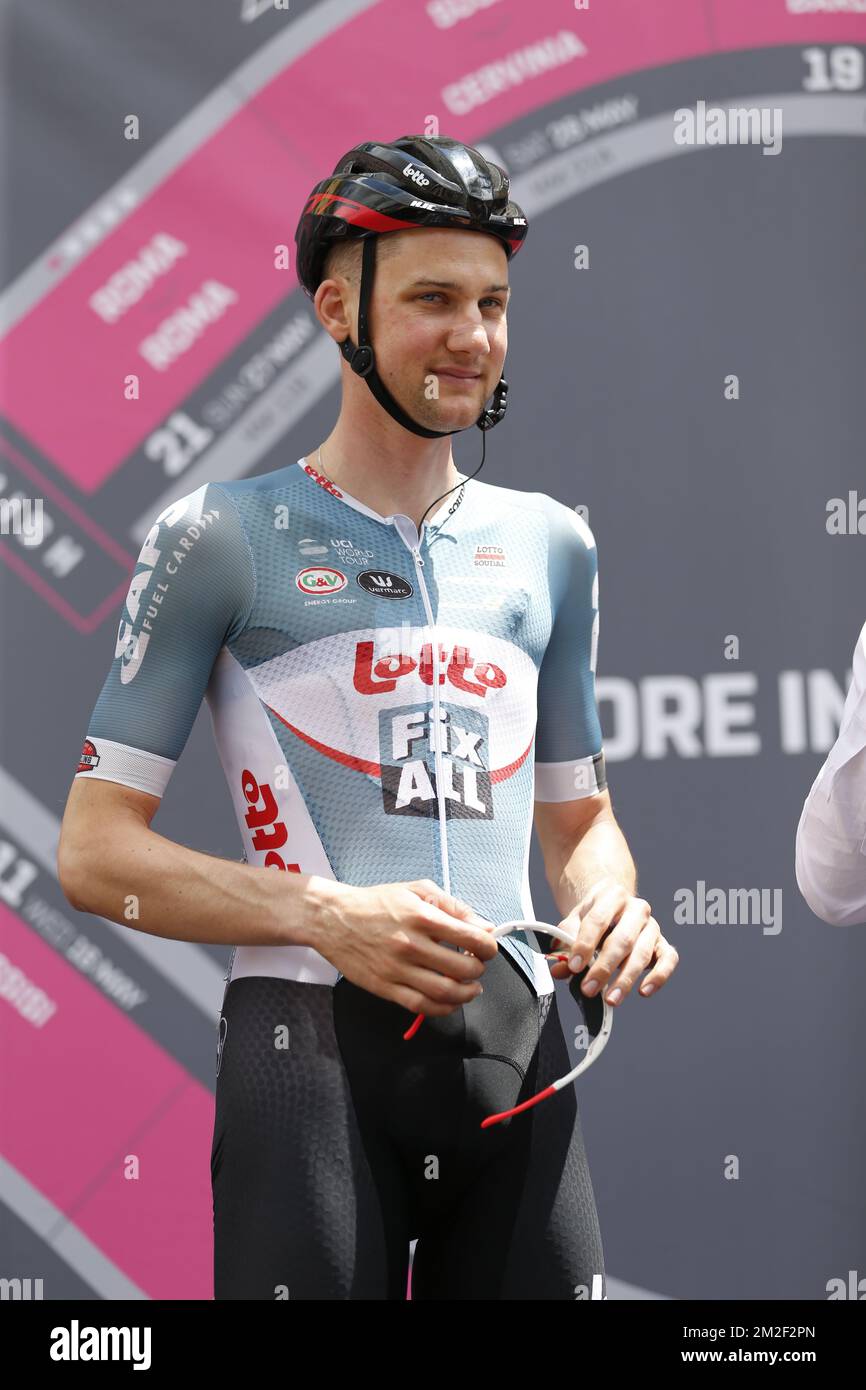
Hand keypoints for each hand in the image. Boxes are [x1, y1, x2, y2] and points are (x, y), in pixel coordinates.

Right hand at [312, 877, 498, 1015]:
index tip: (488, 947)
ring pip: (445, 992)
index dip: (488, 946)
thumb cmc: (376, 903)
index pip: (471, 937)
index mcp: (422, 917)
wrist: (333, 919)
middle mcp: (411, 945)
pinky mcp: (385, 987)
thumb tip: (483, 926)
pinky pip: (421, 1006)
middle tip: (477, 966)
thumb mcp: (417, 890)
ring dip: (467, 993)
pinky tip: (450, 1001)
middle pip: (462, 968)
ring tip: (471, 987)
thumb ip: (453, 906)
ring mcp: (397, 969)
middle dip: (479, 970)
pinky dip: (443, 1008)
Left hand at [546, 875, 677, 1005]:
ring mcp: (652, 926)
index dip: (585, 944)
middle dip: (605, 967)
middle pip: (622, 939)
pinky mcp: (663, 943)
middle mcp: (636, 908)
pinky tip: (644, 991)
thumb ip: (566, 944)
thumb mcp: (574, 923)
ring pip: (643, 953)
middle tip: (589, 989)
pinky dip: (659, 977)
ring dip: (626, 979)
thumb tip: (560, 970)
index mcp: (611, 895)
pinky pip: (668, 960)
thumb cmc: (592, 918)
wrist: (613, 907)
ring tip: (611, 999)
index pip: (598, 920)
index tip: (574, 967)